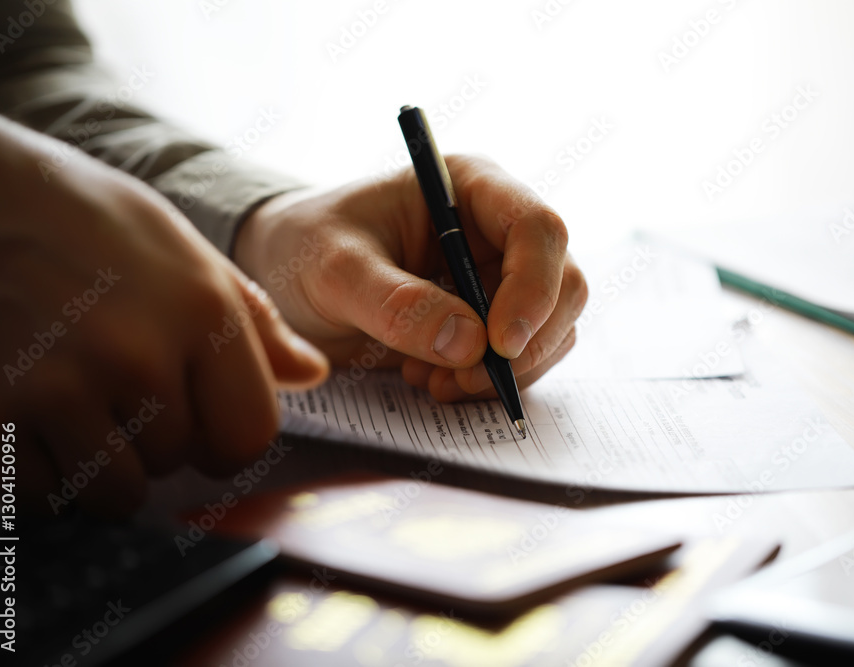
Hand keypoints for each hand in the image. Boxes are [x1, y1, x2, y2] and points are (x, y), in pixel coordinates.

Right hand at [0, 112, 328, 515]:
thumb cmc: (86, 223)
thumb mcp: (186, 253)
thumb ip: (252, 325)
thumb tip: (310, 374)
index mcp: (201, 312)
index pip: (248, 435)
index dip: (226, 438)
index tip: (201, 423)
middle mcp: (137, 353)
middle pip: (178, 462)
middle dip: (153, 439)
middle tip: (112, 384)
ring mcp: (57, 386)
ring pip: (114, 492)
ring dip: (98, 465)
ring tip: (72, 402)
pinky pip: (42, 495)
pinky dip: (36, 471)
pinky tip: (26, 412)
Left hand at [234, 155, 586, 400]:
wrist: (290, 275)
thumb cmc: (307, 248)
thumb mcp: (334, 270)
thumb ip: (396, 303)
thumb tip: (471, 344)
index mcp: (470, 187)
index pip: (538, 228)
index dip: (533, 288)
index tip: (497, 345)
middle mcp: (498, 230)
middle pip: (563, 284)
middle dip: (523, 343)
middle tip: (464, 378)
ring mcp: (501, 278)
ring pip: (551, 329)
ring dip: (504, 371)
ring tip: (433, 379)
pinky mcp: (491, 322)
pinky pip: (523, 360)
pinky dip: (488, 383)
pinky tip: (433, 379)